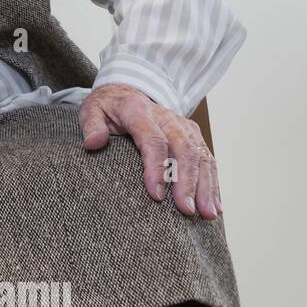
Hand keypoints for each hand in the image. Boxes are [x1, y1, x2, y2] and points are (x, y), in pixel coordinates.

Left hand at [79, 84, 221, 219]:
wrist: (126, 92)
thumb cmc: (107, 108)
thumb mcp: (91, 110)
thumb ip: (91, 125)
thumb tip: (94, 142)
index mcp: (139, 111)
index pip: (153, 140)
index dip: (156, 168)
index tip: (156, 195)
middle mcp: (167, 118)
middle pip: (183, 149)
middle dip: (188, 181)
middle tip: (186, 210)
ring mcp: (183, 126)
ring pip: (200, 155)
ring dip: (206, 186)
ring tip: (207, 214)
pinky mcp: (193, 135)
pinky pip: (207, 159)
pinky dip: (213, 183)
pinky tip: (214, 206)